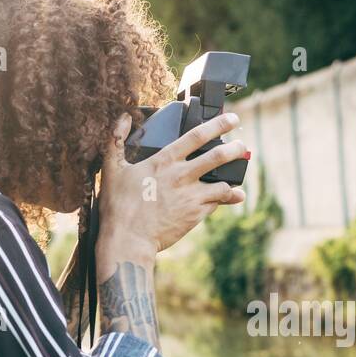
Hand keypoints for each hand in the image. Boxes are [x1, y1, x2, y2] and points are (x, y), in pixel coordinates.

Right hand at [97, 110, 248, 256]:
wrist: (128, 239)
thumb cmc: (118, 205)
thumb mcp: (112, 168)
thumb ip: (116, 140)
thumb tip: (122, 117)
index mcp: (164, 160)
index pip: (197, 136)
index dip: (218, 125)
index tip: (231, 119)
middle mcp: (182, 176)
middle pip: (218, 157)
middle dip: (235, 149)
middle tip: (242, 145)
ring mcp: (191, 196)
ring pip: (223, 183)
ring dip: (234, 178)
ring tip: (238, 176)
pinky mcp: (195, 215)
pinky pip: (217, 203)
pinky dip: (226, 198)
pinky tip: (232, 196)